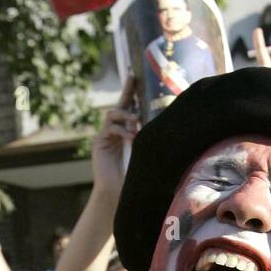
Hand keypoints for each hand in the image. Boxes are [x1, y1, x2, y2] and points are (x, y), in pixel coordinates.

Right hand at [91, 78, 138, 200]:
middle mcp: (114, 131)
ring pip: (112, 114)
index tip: (138, 77)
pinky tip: (131, 137)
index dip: (133, 93)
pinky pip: (110, 129)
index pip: (130, 109)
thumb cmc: (132, 178)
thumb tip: (171, 131)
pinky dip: (121, 131)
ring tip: (136, 120)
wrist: (115, 194)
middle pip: (119, 105)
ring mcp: (105, 136)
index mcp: (125, 132)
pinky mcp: (99, 143)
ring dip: (125, 114)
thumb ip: (150, 143)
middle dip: (126, 91)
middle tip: (133, 77)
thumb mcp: (145, 156)